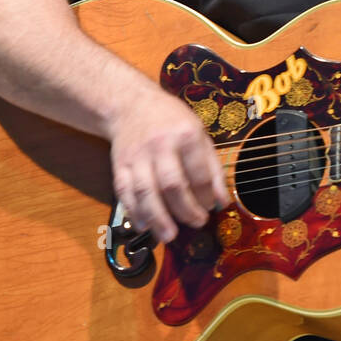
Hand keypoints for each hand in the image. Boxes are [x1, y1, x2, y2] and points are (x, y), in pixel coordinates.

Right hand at [106, 85, 230, 243]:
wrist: (132, 105)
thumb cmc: (173, 122)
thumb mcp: (200, 135)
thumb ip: (213, 168)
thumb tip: (221, 202)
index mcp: (186, 135)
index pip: (199, 173)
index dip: (205, 196)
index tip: (209, 208)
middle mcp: (160, 145)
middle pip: (172, 185)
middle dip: (185, 210)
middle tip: (196, 223)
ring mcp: (137, 156)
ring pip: (146, 192)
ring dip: (158, 218)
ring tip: (170, 235)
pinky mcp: (119, 165)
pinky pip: (124, 192)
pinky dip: (134, 212)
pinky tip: (144, 226)